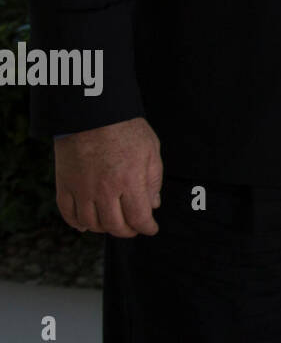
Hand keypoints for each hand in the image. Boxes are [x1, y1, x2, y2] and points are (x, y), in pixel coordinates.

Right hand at [53, 117, 162, 238]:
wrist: (92, 112)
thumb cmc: (126, 128)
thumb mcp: (151, 149)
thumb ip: (153, 179)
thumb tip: (153, 204)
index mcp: (129, 181)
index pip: (139, 218)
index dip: (147, 227)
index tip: (151, 228)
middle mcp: (104, 190)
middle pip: (115, 226)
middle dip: (128, 231)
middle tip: (134, 228)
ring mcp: (82, 189)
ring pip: (92, 223)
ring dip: (104, 228)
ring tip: (113, 223)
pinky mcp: (64, 184)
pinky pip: (68, 213)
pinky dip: (77, 223)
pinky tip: (86, 224)